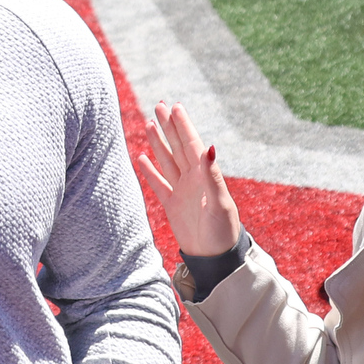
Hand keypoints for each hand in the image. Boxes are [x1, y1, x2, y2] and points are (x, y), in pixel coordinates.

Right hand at [136, 100, 241, 257]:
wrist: (214, 258)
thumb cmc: (222, 231)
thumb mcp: (219, 202)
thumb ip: (212, 175)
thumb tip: (209, 147)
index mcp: (205, 175)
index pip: (191, 144)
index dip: (183, 126)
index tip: (175, 107)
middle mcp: (192, 179)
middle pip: (177, 147)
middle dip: (168, 126)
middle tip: (160, 105)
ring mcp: (181, 190)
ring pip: (167, 160)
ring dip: (158, 142)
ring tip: (149, 123)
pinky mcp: (171, 204)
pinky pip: (159, 183)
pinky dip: (150, 170)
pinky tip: (141, 157)